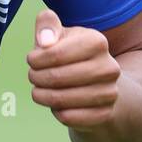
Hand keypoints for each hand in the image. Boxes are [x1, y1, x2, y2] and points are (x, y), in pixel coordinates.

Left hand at [27, 8, 121, 130]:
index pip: (54, 53)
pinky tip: (57, 104)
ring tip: (40, 90)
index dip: (35, 59)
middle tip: (33, 76)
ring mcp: (109, 92)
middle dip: (36, 77)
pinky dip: (56, 111)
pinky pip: (68, 117)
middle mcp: (108, 67)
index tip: (32, 60)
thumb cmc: (70, 54)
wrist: (98, 84)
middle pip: (55, 78)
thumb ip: (47, 24)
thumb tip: (45, 41)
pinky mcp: (104, 114)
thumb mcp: (59, 34)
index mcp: (97, 42)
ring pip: (60, 100)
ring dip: (42, 95)